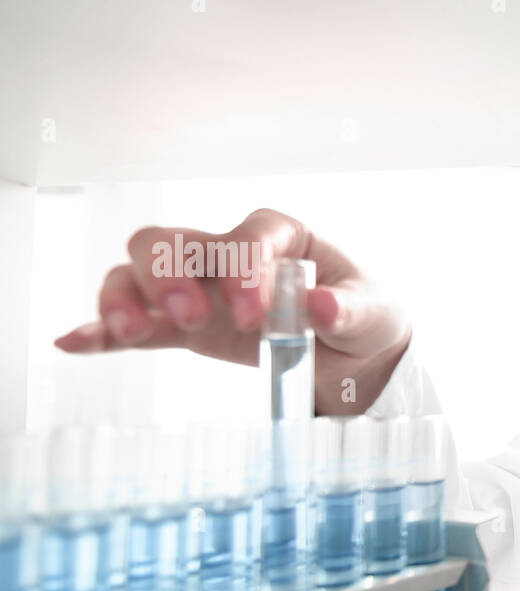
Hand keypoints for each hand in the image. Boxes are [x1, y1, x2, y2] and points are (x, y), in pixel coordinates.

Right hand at [52, 208, 410, 413]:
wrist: (355, 353)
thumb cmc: (362, 316)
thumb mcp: (372, 313)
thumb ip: (348, 310)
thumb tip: (322, 307)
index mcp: (279, 236)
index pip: (248, 238)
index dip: (243, 269)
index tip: (254, 314)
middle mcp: (229, 253)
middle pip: (173, 241)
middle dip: (171, 273)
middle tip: (192, 316)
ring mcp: (200, 288)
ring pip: (140, 272)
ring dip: (128, 297)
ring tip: (134, 332)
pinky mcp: (184, 326)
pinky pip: (134, 321)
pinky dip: (102, 329)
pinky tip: (75, 342)